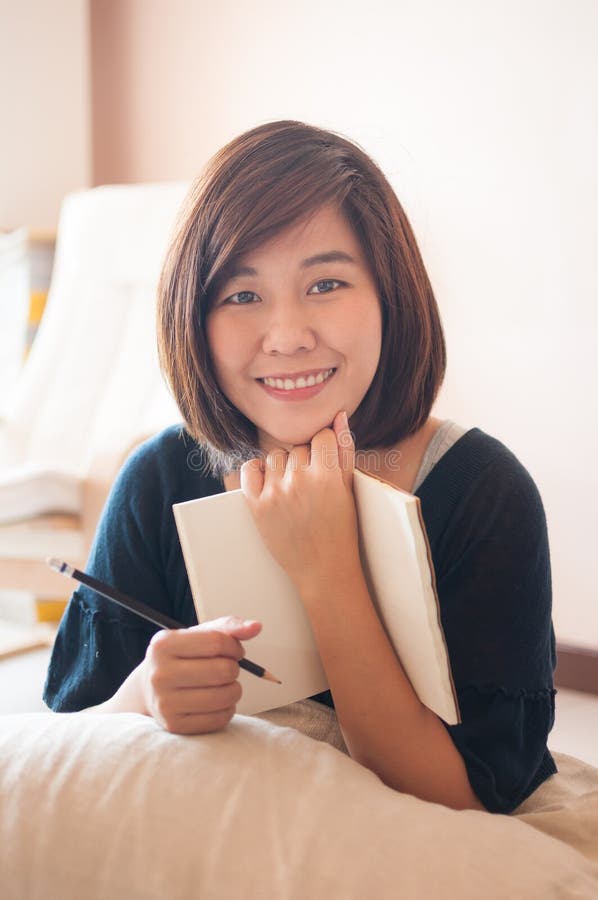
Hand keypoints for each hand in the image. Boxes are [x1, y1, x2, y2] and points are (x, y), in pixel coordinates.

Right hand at [139, 616, 261, 734]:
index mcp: (163, 645)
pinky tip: (217, 702)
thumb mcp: (198, 635)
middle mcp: (160, 674)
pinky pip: (220, 718)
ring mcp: (165, 703)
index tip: (234, 651)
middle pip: (223, 670)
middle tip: (227, 669)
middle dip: (234, 668)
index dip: (234, 647)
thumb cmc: (181, 657)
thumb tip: (256, 627)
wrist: (149, 688)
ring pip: (224, 696)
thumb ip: (228, 628)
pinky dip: (227, 709)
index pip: (216, 642)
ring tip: (224, 685)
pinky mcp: (175, 726)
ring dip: (234, 689)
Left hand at [240, 410, 360, 591]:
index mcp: (327, 476)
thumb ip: (344, 449)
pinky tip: (269, 481)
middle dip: (306, 460)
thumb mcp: (348, 489)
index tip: (326, 465)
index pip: (322, 435)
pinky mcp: (256, 506)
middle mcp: (300, 481)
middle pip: (299, 447)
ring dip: (284, 466)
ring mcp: (275, 493)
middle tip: (312, 485)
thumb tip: (339, 415)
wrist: (323, 570)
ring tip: (294, 489)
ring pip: (276, 455)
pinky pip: (250, 469)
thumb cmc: (341, 530)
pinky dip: (257, 470)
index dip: (325, 448)